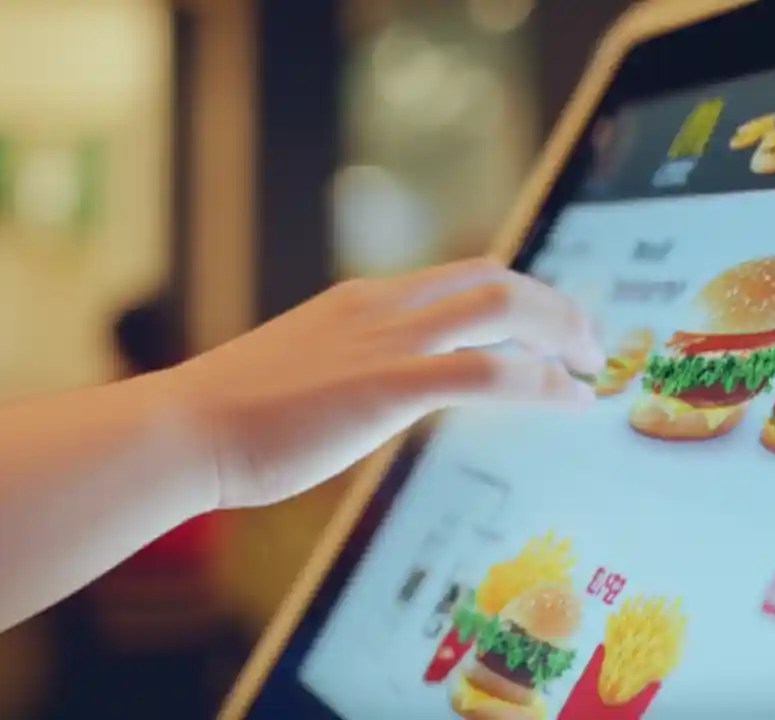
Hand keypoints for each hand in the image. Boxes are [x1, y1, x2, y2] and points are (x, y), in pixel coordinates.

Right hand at [164, 258, 604, 507]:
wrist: (183, 431)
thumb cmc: (227, 421)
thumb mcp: (298, 380)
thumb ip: (344, 376)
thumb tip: (372, 402)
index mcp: (359, 302)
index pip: (459, 276)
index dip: (517, 296)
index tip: (546, 330)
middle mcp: (381, 307)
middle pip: (494, 277)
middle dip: (554, 307)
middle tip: (586, 346)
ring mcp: (386, 341)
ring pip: (503, 306)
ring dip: (561, 330)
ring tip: (590, 369)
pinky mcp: (389, 384)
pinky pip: (490, 369)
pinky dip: (543, 380)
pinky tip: (571, 400)